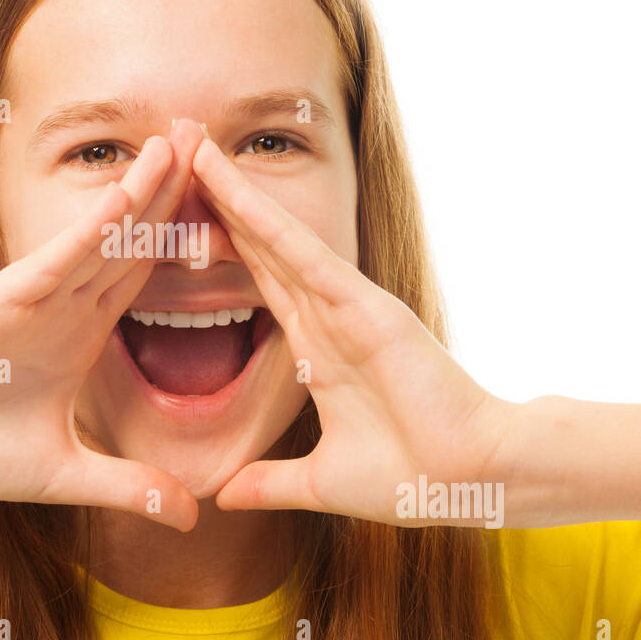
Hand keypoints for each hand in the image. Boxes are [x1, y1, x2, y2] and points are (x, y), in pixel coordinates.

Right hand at [0, 125, 204, 531]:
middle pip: (132, 240)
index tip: (231, 211)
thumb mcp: (66, 474)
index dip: (187, 240)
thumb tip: (193, 516)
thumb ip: (130, 486)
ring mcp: (35, 297)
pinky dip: (95, 226)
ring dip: (143, 189)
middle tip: (213, 141)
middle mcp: (64, 305)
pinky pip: (59, 257)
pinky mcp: (3, 298)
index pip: (145, 276)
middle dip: (173, 192)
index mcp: (80, 334)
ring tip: (181, 141)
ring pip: (102, 236)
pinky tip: (129, 193)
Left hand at [192, 137, 519, 526]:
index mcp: (316, 348)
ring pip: (274, 237)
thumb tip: (223, 493)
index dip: (217, 248)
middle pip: (257, 246)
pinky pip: (304, 254)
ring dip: (231, 192)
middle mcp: (325, 314)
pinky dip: (265, 219)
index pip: (255, 283)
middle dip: (215, 202)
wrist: (468, 482)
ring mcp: (343, 304)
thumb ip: (270, 482)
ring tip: (190, 145)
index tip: (173, 218)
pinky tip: (229, 187)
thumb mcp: (320, 482)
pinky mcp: (362, 305)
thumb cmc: (410, 478)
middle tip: (173, 150)